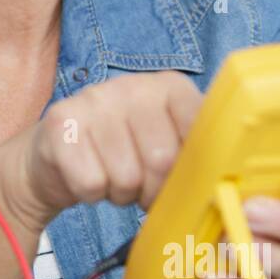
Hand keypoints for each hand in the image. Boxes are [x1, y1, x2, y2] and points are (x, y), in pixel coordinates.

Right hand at [0, 71, 202, 232]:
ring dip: (119, 193)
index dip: (188, 172)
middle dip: (151, 190)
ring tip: (109, 177)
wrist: (52, 156)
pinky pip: (91, 183)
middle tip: (137, 185)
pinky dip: (90, 194)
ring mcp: (93, 99)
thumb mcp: (164, 147)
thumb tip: (228, 189)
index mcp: (169, 86)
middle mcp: (132, 84)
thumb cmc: (120, 156)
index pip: (200, 136)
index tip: (174, 178)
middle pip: (162, 161)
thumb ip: (196, 155)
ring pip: (126, 178)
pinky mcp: (60, 122)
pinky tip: (85, 176)